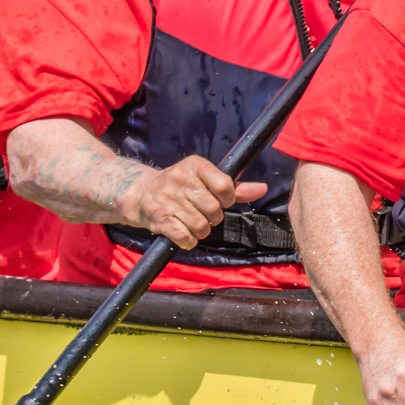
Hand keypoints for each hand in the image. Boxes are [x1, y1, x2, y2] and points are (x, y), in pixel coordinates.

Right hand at [114, 154, 264, 249]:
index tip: (221, 201)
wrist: (141, 193)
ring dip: (201, 230)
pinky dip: (189, 240)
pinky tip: (183, 232)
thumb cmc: (181, 187)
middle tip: (204, 213)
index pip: (225, 186)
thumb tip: (262, 189)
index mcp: (195, 165)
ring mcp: (168, 199)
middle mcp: (180, 179)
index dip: (228, 199)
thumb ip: (234, 187)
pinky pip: (186, 238)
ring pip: (201, 226)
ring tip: (193, 222)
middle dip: (213, 217)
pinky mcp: (160, 219)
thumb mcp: (205, 180)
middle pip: (214, 210)